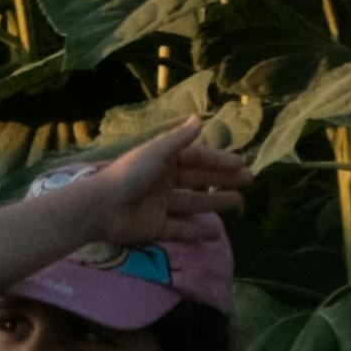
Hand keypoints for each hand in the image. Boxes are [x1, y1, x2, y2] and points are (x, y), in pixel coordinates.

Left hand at [31, 120, 232, 245]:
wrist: (101, 208)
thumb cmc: (129, 175)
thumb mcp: (156, 153)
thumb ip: (179, 139)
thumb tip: (199, 119)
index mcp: (162, 161)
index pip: (196, 158)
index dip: (218, 160)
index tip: (241, 163)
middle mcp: (162, 181)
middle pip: (198, 180)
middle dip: (222, 179)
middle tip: (249, 181)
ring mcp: (159, 205)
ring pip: (193, 203)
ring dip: (215, 202)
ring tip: (239, 203)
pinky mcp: (155, 226)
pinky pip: (180, 228)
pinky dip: (196, 230)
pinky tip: (215, 231)